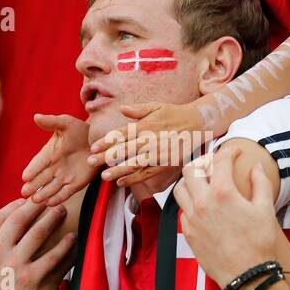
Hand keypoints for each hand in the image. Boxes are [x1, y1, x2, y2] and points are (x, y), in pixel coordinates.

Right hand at [0, 199, 75, 289]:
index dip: (13, 207)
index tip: (25, 201)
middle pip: (18, 219)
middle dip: (35, 205)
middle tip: (48, 197)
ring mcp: (12, 265)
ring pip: (37, 233)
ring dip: (51, 218)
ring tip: (61, 210)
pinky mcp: (29, 280)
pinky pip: (52, 257)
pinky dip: (64, 245)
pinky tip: (72, 238)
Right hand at [21, 113, 92, 204]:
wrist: (98, 140)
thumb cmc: (80, 130)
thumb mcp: (66, 123)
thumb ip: (52, 122)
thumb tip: (36, 117)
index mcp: (49, 153)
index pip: (38, 162)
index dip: (32, 169)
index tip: (25, 177)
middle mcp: (54, 167)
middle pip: (42, 178)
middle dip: (34, 186)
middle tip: (25, 193)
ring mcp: (64, 176)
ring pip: (52, 187)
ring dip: (44, 194)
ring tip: (36, 200)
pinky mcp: (76, 184)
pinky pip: (66, 192)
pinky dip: (58, 198)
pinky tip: (50, 203)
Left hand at [88, 101, 206, 186]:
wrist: (198, 123)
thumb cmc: (175, 114)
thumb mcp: (157, 106)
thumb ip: (139, 110)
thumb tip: (122, 109)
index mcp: (146, 125)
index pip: (122, 134)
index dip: (106, 141)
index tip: (94, 147)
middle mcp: (150, 140)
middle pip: (124, 150)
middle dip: (106, 156)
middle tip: (91, 161)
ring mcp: (158, 153)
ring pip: (134, 163)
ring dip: (118, 170)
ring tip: (104, 176)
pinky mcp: (165, 164)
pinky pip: (147, 173)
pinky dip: (134, 178)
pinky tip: (121, 182)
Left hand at [175, 148, 279, 288]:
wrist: (246, 275)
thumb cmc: (258, 243)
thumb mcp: (265, 209)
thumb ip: (260, 183)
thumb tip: (256, 168)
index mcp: (222, 193)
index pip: (220, 160)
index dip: (229, 150)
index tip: (235, 150)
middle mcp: (202, 203)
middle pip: (191, 169)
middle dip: (204, 162)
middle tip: (216, 166)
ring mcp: (192, 218)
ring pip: (179, 189)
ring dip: (190, 181)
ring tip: (203, 183)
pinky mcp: (188, 233)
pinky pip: (182, 211)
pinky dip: (190, 203)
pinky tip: (203, 207)